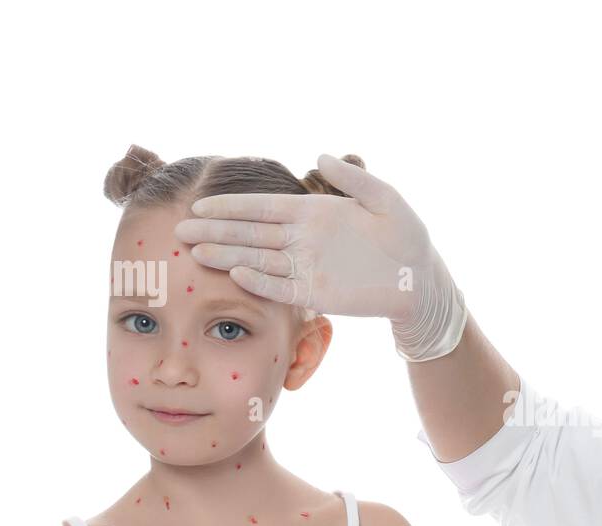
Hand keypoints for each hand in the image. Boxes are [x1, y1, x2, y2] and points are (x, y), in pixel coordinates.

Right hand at [173, 154, 466, 359]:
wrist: (421, 278)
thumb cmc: (407, 236)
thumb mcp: (385, 200)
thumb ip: (352, 179)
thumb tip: (319, 155)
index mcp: (313, 213)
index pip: (262, 209)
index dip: (231, 208)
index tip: (199, 206)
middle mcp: (302, 240)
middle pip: (250, 234)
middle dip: (216, 232)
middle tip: (180, 230)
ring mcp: (307, 267)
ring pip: (258, 260)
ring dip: (227, 257)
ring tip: (195, 252)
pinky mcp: (317, 294)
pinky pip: (281, 288)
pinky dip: (260, 282)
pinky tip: (236, 274)